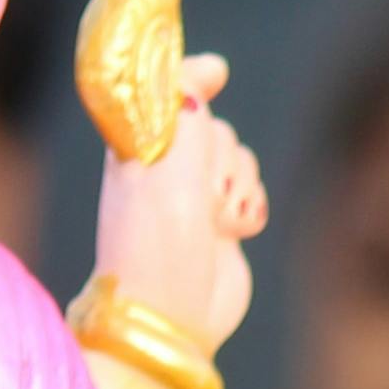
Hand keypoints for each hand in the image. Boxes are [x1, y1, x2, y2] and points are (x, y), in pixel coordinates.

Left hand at [93, 55, 261, 358]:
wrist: (169, 316)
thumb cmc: (158, 243)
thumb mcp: (165, 168)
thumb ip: (183, 116)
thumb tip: (197, 77)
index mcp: (136, 150)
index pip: (166, 95)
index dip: (191, 77)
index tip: (217, 72)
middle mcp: (164, 170)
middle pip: (216, 128)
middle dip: (222, 155)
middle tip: (204, 195)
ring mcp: (194, 199)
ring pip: (239, 159)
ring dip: (238, 186)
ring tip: (216, 222)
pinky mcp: (221, 225)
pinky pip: (251, 193)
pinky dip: (250, 209)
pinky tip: (234, 234)